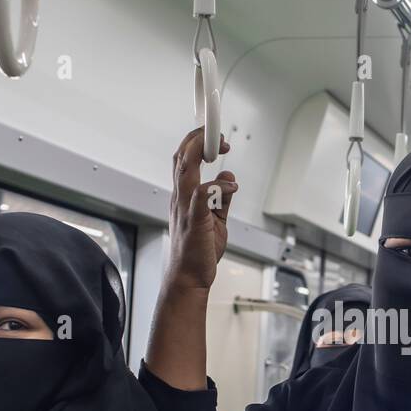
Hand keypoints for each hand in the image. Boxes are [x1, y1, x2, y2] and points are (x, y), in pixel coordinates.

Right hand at [166, 127, 236, 291]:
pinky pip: (201, 196)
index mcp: (182, 197)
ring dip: (200, 151)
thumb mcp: (215, 219)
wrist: (189, 278)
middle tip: (217, 133)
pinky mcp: (195, 221)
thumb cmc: (199, 252)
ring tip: (220, 144)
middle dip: (197, 139)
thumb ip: (220, 198)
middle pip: (181, 158)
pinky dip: (216, 185)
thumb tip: (229, 178)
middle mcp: (180, 199)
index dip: (196, 143)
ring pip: (185, 170)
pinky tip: (231, 185)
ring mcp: (185, 209)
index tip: (214, 137)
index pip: (183, 160)